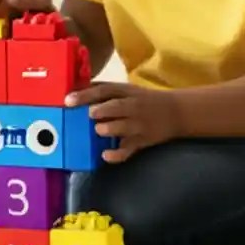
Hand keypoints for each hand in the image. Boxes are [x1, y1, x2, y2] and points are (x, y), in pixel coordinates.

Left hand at [65, 82, 181, 162]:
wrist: (176, 112)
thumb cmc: (144, 100)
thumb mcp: (127, 90)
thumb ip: (103, 90)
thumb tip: (75, 89)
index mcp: (126, 92)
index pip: (105, 90)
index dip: (86, 94)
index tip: (68, 100)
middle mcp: (133, 107)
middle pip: (116, 106)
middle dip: (101, 110)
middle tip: (88, 114)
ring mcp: (138, 125)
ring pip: (122, 128)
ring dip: (108, 129)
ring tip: (98, 130)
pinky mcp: (143, 142)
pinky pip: (129, 150)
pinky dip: (117, 154)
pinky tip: (105, 155)